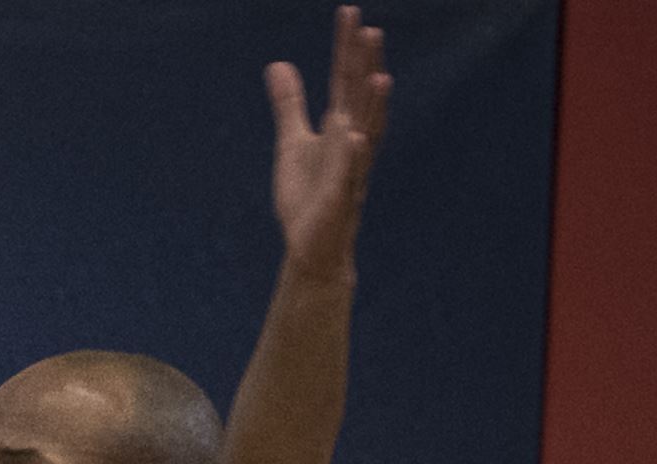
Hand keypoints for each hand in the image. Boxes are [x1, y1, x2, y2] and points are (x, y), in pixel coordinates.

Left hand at [269, 8, 388, 277]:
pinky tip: (353, 137)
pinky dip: (352, 157)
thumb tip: (277, 64)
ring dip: (373, 107)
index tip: (349, 12)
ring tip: (380, 76)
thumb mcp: (292, 143)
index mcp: (340, 128)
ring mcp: (349, 170)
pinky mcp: (340, 199)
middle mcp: (351, 143)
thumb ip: (289, 105)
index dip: (347, 48)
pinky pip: (349, 176)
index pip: (345, 80)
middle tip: (370, 30)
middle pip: (360, 99)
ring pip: (366, 133)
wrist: (311, 247)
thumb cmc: (308, 196)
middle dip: (365, 68)